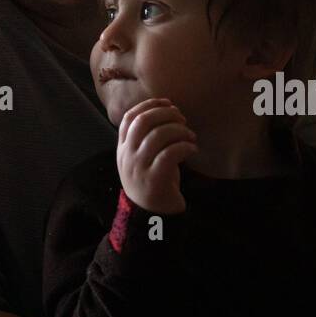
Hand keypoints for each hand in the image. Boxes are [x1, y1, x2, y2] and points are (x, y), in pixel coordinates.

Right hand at [116, 98, 197, 214]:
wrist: (150, 214)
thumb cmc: (152, 180)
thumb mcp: (143, 157)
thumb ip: (147, 136)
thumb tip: (168, 109)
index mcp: (123, 147)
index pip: (129, 117)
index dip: (148, 105)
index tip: (167, 102)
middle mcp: (127, 155)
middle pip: (143, 122)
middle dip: (165, 114)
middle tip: (182, 118)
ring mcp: (139, 167)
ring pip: (158, 136)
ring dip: (179, 130)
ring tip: (191, 135)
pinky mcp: (154, 179)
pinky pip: (170, 154)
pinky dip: (185, 147)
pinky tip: (193, 149)